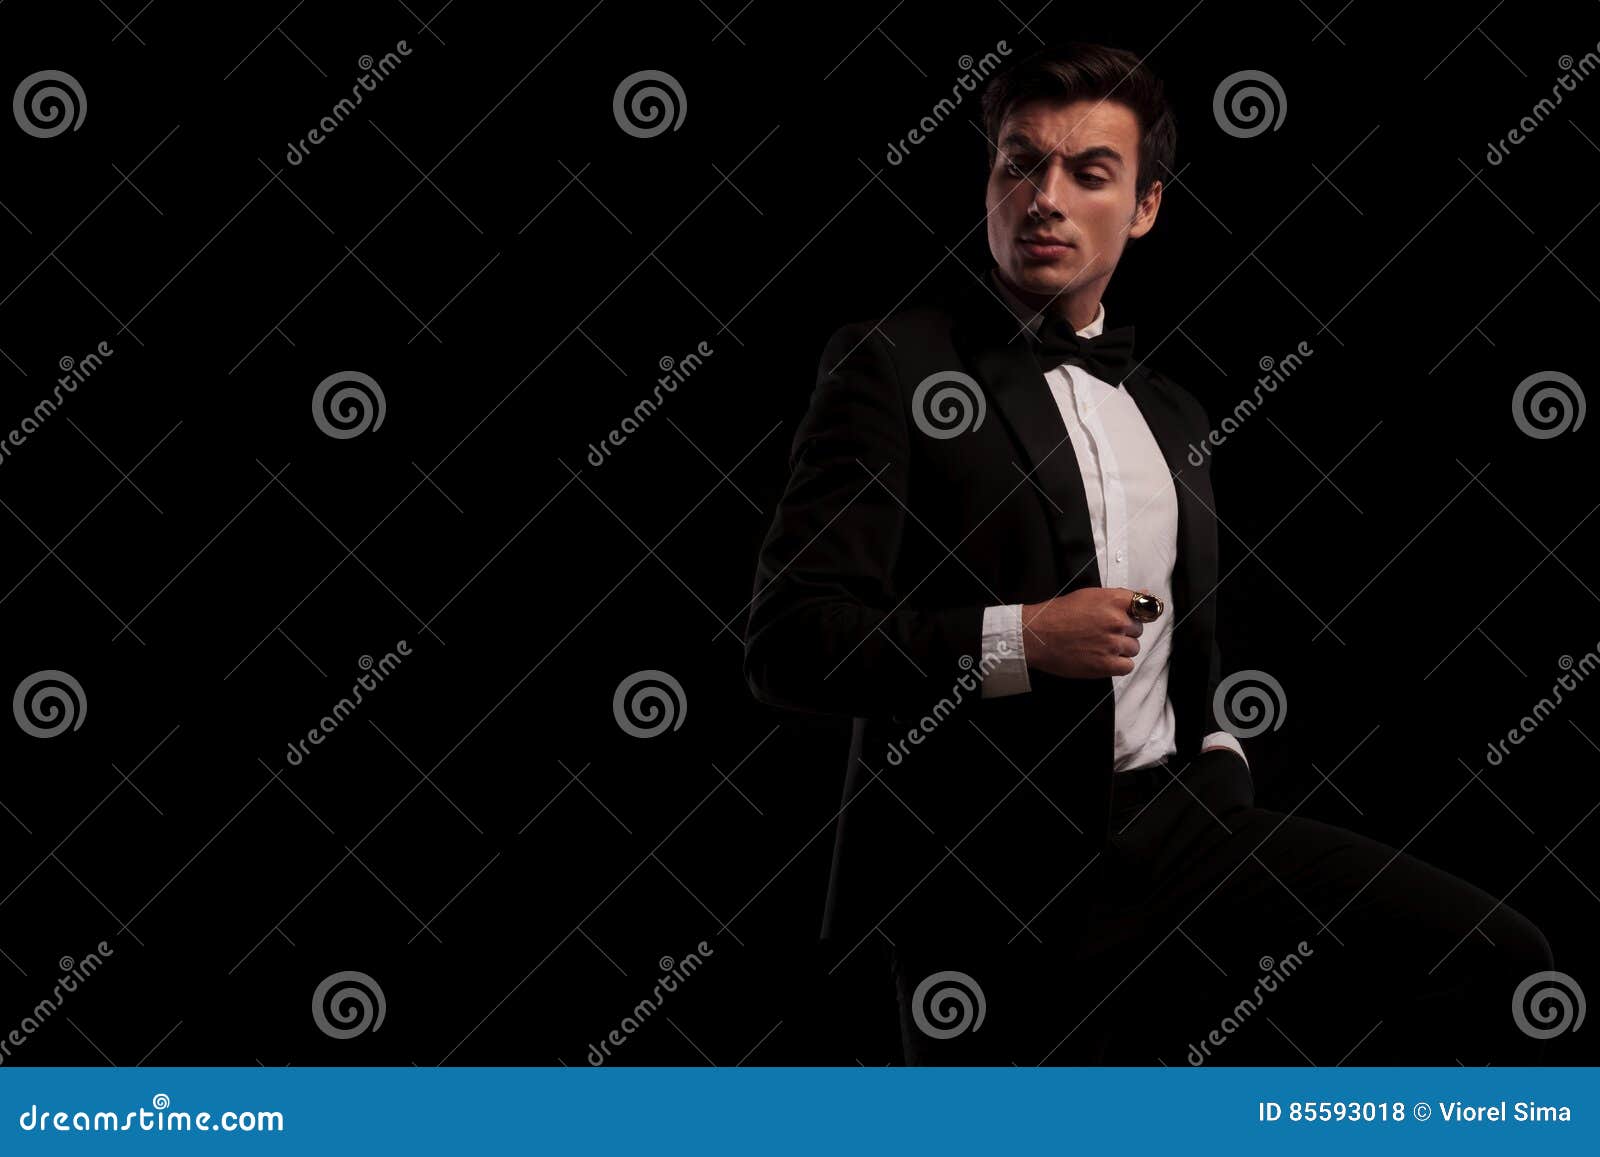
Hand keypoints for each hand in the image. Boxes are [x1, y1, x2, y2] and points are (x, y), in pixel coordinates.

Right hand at [1019, 587, 1150, 678]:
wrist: (1036, 636)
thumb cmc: (1058, 614)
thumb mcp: (1089, 596)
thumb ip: (1119, 597)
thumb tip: (1147, 595)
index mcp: (1113, 600)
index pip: (1145, 606)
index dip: (1140, 614)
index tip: (1137, 618)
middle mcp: (1116, 621)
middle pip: (1137, 630)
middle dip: (1124, 632)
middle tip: (1102, 632)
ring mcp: (1112, 644)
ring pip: (1133, 649)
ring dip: (1120, 649)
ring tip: (1099, 646)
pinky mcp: (1105, 664)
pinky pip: (1127, 666)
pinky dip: (1118, 664)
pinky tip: (1103, 658)